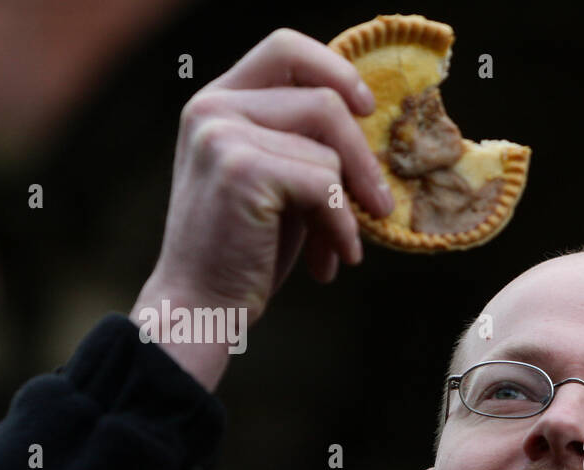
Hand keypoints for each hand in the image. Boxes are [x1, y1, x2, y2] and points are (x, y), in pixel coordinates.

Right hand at [130, 28, 394, 389]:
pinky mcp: (241, 169)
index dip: (337, 71)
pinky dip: (341, 227)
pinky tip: (332, 262)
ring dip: (350, 206)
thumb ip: (307, 146)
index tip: (368, 111)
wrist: (203, 306)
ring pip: (328, 149)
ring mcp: (222, 134)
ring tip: (342, 247)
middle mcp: (213, 107)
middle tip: (379, 205)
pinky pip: (325, 185)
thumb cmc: (246, 251)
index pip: (286, 49)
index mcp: (219, 101)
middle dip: (362, 157)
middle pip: (323, 99)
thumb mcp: (280, 185)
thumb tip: (372, 126)